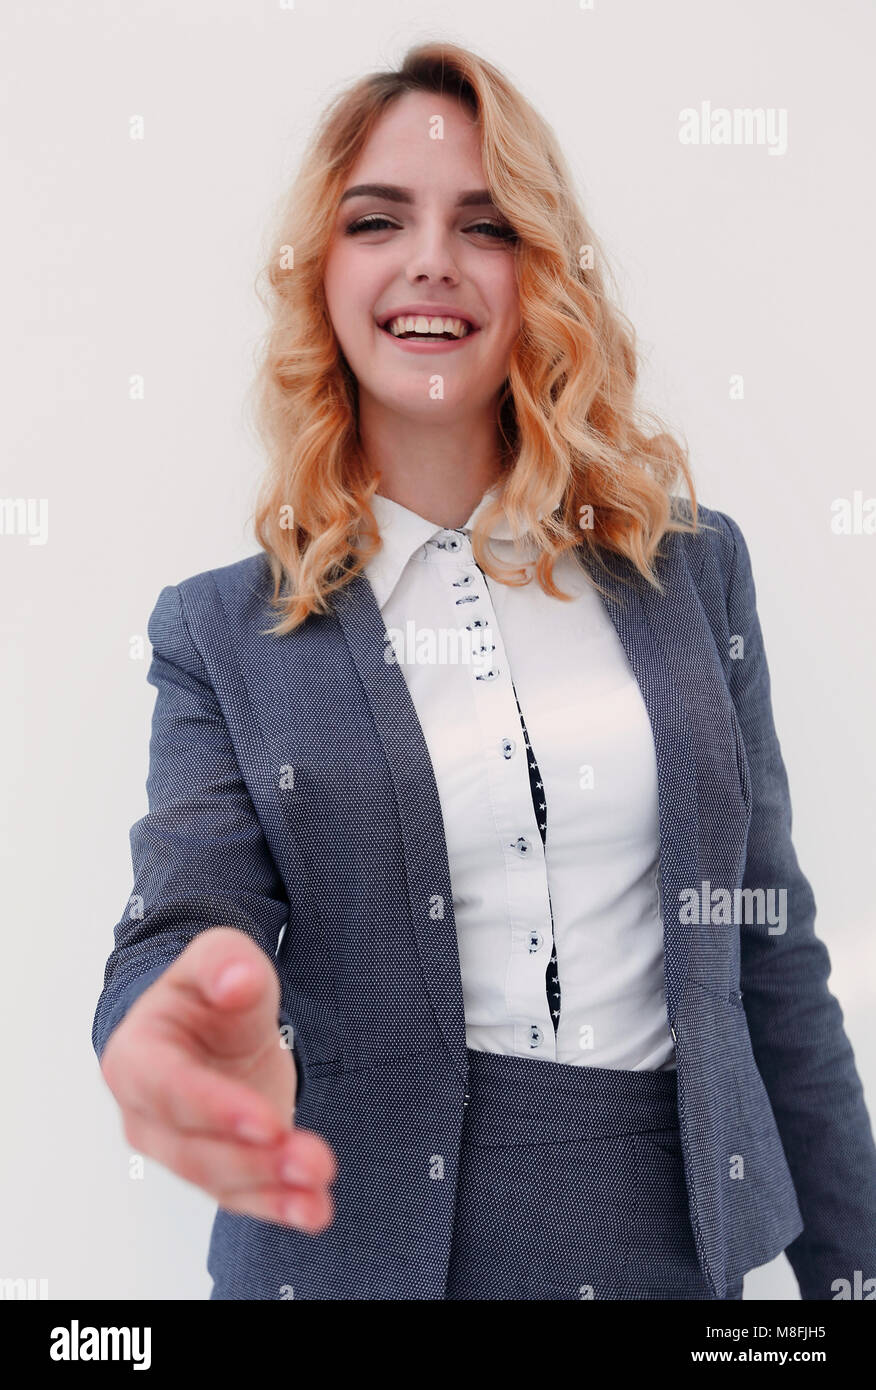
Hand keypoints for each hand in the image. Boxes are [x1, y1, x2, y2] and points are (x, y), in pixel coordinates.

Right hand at [100, 926, 336, 1231]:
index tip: (268, 1121)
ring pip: (218, 1181)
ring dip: (271, 1190)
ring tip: (318, 1194)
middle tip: (313, 1159)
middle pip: (193, 1149)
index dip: (216, 1108)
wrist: (218, 1025)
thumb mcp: (221, 957)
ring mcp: (176, 1148)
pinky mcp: (213, 1171)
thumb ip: (225, 962)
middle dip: (254, 1160)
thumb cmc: (213, 989)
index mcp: (135, 1055)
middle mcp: (146, 1112)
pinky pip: (241, 1197)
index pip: (170, 1089)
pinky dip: (278, 1207)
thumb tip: (237, 979)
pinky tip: (314, 1210)